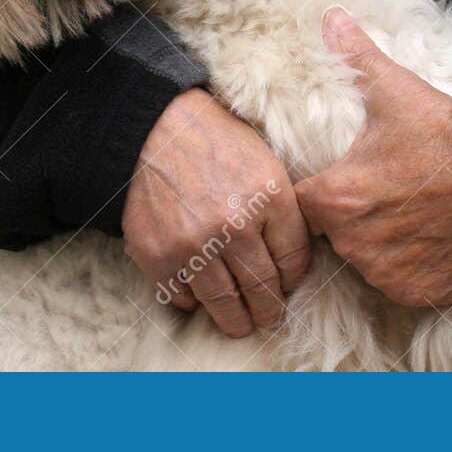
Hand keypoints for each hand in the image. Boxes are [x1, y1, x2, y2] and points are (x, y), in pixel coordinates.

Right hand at [123, 87, 310, 336]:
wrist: (157, 129)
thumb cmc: (218, 144)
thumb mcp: (267, 164)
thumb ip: (283, 211)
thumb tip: (294, 261)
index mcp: (269, 198)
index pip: (294, 261)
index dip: (293, 279)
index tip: (287, 284)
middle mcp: (234, 226)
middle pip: (263, 290)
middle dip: (269, 310)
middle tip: (269, 317)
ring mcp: (194, 245)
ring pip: (225, 305)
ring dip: (236, 319)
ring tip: (241, 322)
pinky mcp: (158, 256)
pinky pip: (183, 298)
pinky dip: (194, 301)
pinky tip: (201, 294)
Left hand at [295, 8, 451, 307]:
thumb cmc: (447, 135)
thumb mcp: (396, 91)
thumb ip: (355, 57)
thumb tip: (330, 17)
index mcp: (336, 199)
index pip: (302, 204)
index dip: (320, 189)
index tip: (343, 177)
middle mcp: (355, 245)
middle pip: (334, 234)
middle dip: (351, 215)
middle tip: (386, 188)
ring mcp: (389, 275)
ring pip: (366, 260)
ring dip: (379, 242)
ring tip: (411, 211)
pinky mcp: (421, 293)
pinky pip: (401, 283)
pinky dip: (411, 266)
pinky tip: (430, 237)